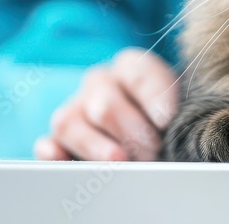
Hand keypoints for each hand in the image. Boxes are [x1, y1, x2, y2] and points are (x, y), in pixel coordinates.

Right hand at [34, 48, 178, 160]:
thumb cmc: (169, 115)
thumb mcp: (180, 105)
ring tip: (122, 162)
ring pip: (71, 123)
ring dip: (98, 147)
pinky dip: (53, 154)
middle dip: (131, 133)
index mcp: (131, 66)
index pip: (140, 73)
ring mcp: (75, 108)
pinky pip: (47, 143)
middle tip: (153, 153)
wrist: (156, 128)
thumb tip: (171, 127)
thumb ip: (175, 111)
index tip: (167, 121)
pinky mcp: (58, 138)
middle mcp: (100, 82)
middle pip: (106, 104)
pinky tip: (65, 160)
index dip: (154, 98)